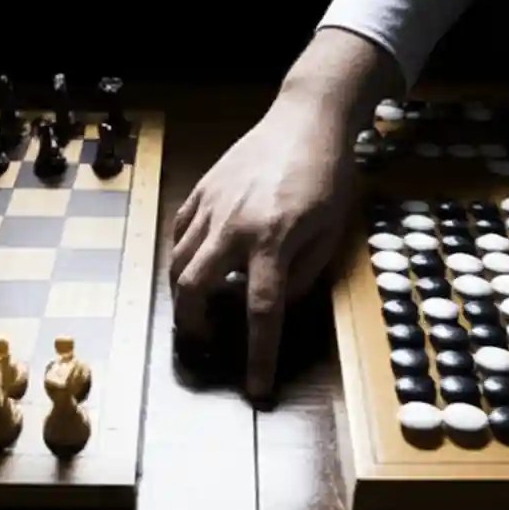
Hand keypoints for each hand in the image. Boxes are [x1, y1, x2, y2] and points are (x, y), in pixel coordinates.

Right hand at [170, 88, 355, 399]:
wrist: (305, 119)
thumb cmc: (329, 175)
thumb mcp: (331, 231)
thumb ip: (304, 275)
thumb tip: (277, 305)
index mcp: (273, 240)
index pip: (261, 311)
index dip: (258, 356)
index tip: (257, 390)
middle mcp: (233, 226)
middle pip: (193, 289)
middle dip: (193, 326)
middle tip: (207, 340)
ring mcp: (211, 206)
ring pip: (177, 262)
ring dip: (183, 294)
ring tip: (200, 306)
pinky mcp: (202, 190)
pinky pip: (180, 233)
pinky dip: (182, 255)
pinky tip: (197, 264)